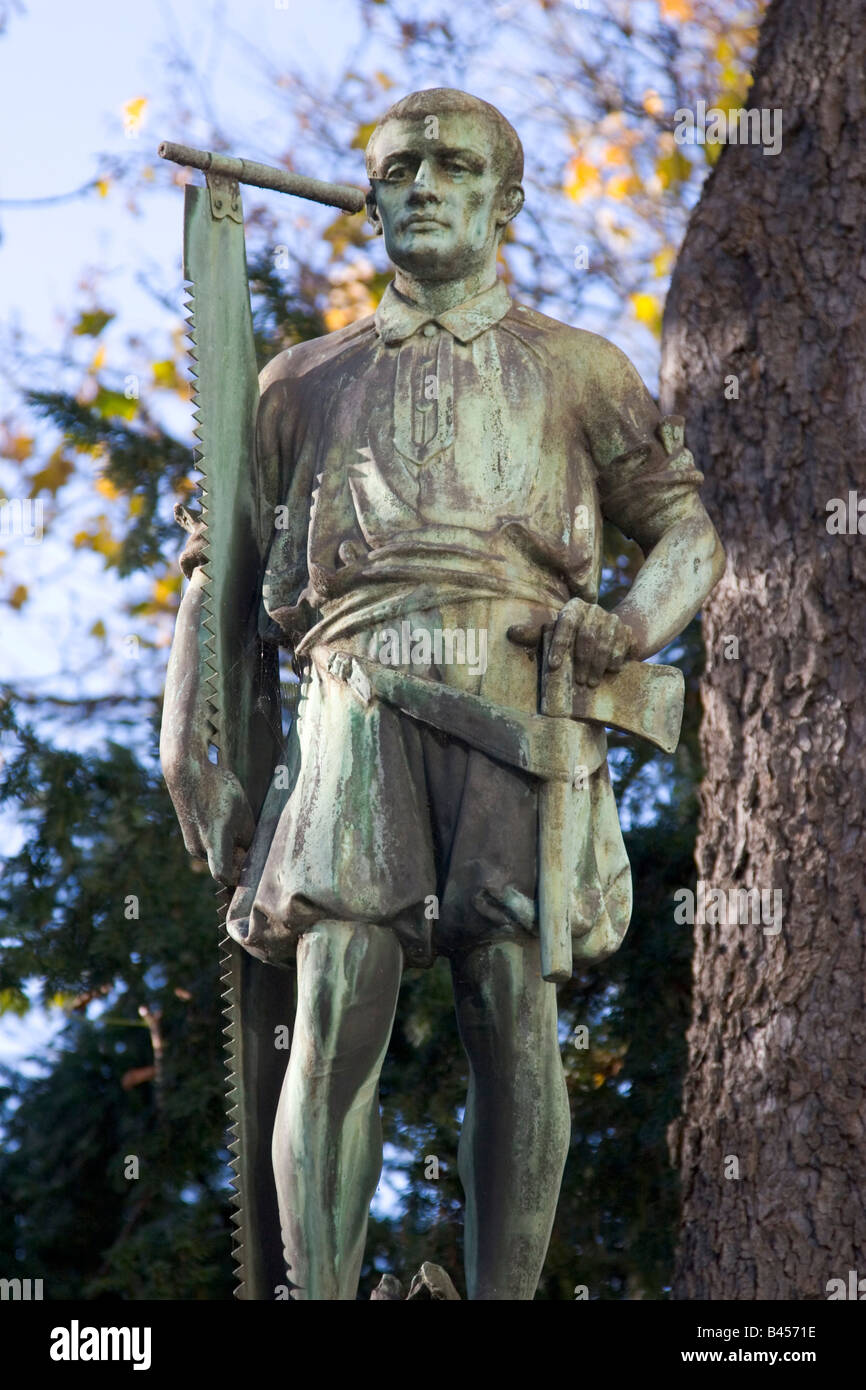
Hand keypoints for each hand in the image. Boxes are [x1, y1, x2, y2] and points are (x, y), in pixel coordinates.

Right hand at [181, 763, 255, 886]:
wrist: (187, 772)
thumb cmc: (218, 790)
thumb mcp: (243, 812)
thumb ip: (248, 838)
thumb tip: (251, 855)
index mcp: (213, 843)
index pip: (224, 876)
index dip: (239, 880)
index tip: (253, 874)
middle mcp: (199, 849)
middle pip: (224, 865)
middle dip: (239, 859)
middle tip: (253, 842)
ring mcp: (191, 843)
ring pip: (217, 854)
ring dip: (230, 848)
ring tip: (238, 825)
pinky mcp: (189, 835)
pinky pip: (209, 845)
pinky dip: (220, 839)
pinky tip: (227, 819)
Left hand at [509, 597, 634, 686]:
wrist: (607, 633)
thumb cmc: (573, 637)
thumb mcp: (553, 634)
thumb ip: (534, 635)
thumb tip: (511, 632)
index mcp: (573, 608)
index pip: (564, 625)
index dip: (558, 646)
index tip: (553, 667)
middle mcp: (593, 609)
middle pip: (587, 637)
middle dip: (582, 662)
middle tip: (579, 682)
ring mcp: (612, 619)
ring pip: (606, 643)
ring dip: (598, 666)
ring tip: (591, 683)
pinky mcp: (626, 630)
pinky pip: (623, 645)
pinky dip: (616, 660)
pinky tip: (611, 671)